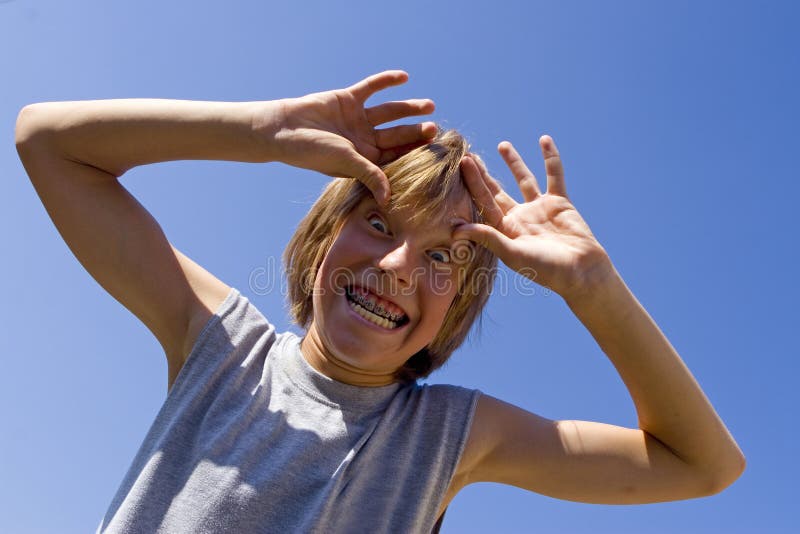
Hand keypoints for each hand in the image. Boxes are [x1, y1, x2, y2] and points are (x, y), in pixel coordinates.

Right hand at [261, 70, 435, 202]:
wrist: (284, 130)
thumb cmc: (313, 152)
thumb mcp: (346, 163)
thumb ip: (370, 175)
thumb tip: (388, 200)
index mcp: (365, 158)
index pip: (395, 155)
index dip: (414, 152)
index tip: (434, 150)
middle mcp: (364, 139)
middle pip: (396, 134)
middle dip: (415, 132)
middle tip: (434, 128)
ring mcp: (357, 119)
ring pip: (389, 112)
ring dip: (408, 108)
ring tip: (429, 105)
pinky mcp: (348, 99)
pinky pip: (371, 88)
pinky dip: (386, 81)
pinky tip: (405, 77)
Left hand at [455, 136, 612, 299]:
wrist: (581, 272)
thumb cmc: (546, 270)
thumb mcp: (513, 254)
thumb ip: (487, 238)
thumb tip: (455, 230)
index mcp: (505, 230)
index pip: (484, 202)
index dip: (473, 183)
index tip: (463, 163)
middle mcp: (519, 218)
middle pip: (497, 190)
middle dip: (484, 173)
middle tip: (469, 154)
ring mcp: (539, 209)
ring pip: (524, 179)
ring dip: (514, 162)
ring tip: (502, 144)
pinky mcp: (559, 202)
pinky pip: (554, 176)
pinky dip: (550, 158)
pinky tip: (544, 140)